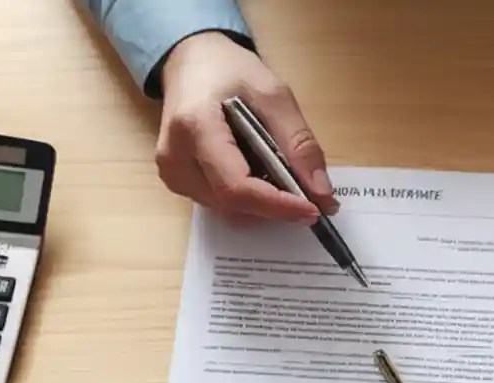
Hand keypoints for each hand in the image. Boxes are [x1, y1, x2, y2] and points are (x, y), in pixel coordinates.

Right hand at [156, 31, 336, 223]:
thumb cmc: (228, 70)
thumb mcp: (273, 92)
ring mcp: (172, 174)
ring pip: (228, 209)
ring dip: (265, 203)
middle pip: (232, 203)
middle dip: (276, 206)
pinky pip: (220, 204)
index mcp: (194, 127)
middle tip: (312, 197)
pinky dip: (250, 198)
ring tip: (286, 178)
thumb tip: (322, 193)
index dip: (276, 204)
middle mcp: (174, 158)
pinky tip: (262, 175)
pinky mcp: (178, 182)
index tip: (314, 210)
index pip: (236, 185)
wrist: (189, 62)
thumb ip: (298, 141)